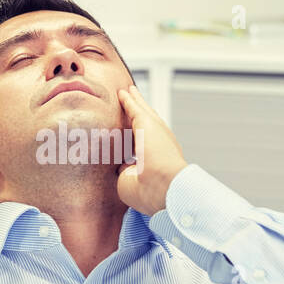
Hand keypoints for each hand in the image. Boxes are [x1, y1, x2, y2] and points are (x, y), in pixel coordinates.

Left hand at [116, 84, 187, 215]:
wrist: (162, 184)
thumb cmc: (147, 191)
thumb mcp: (129, 183)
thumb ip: (123, 171)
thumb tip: (121, 161)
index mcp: (156, 162)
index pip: (144, 150)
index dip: (138, 143)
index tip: (131, 142)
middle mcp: (159, 145)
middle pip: (147, 126)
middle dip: (140, 116)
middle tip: (135, 104)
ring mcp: (155, 132)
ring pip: (142, 113)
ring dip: (135, 102)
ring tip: (129, 92)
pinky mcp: (147, 122)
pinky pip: (134, 108)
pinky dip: (128, 100)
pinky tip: (122, 93)